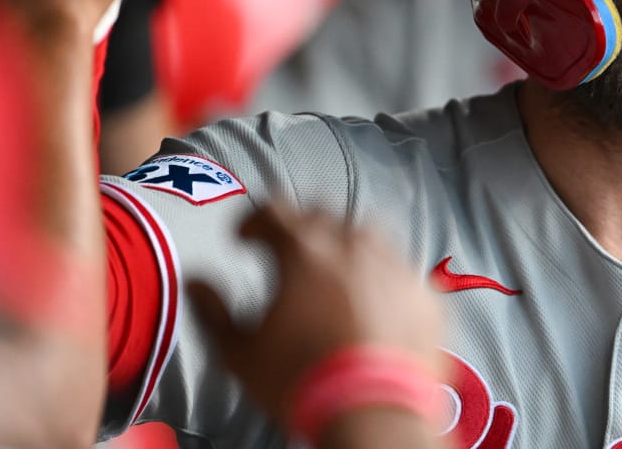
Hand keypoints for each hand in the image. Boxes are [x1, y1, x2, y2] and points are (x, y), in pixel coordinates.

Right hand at [187, 203, 444, 427]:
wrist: (374, 412)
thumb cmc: (306, 382)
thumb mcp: (241, 351)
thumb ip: (213, 311)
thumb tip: (197, 285)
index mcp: (304, 250)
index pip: (272, 210)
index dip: (252, 221)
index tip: (244, 238)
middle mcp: (354, 244)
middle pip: (322, 217)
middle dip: (300, 230)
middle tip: (286, 254)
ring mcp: (395, 265)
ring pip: (367, 238)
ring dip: (344, 248)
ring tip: (330, 276)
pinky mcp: (424, 292)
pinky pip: (399, 272)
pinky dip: (381, 280)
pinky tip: (370, 305)